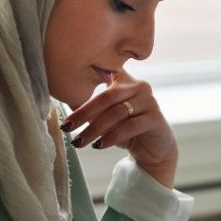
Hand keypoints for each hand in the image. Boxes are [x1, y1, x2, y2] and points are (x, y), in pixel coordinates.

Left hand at [63, 69, 178, 186]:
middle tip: (67, 127)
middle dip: (84, 113)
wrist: (154, 149)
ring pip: (117, 113)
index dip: (88, 75)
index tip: (66, 82)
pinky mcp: (155, 119)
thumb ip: (89, 107)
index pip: (106, 72)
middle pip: (107, 96)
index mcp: (125, 80)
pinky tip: (99, 145)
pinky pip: (130, 126)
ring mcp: (149, 102)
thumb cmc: (126, 129)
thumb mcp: (105, 117)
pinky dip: (112, 136)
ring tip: (80, 142)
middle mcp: (139, 87)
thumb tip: (65, 100)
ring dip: (95, 129)